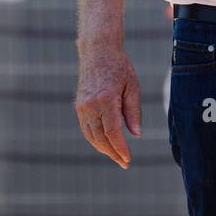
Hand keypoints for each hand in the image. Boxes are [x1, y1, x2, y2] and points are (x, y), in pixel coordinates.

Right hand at [75, 40, 141, 169]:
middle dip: (113, 153)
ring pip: (91, 136)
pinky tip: (106, 145)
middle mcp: (91, 105)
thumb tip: (136, 134)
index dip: (120, 148)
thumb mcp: (133, 87)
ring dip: (103, 149)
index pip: (113, 132)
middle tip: (124, 163)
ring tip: (117, 157)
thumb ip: (134, 111)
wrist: (98, 52)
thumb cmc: (120, 67)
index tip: (128, 159)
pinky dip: (95, 140)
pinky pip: (86, 129)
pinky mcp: (79, 107)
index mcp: (106, 100)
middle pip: (101, 138)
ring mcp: (82, 107)